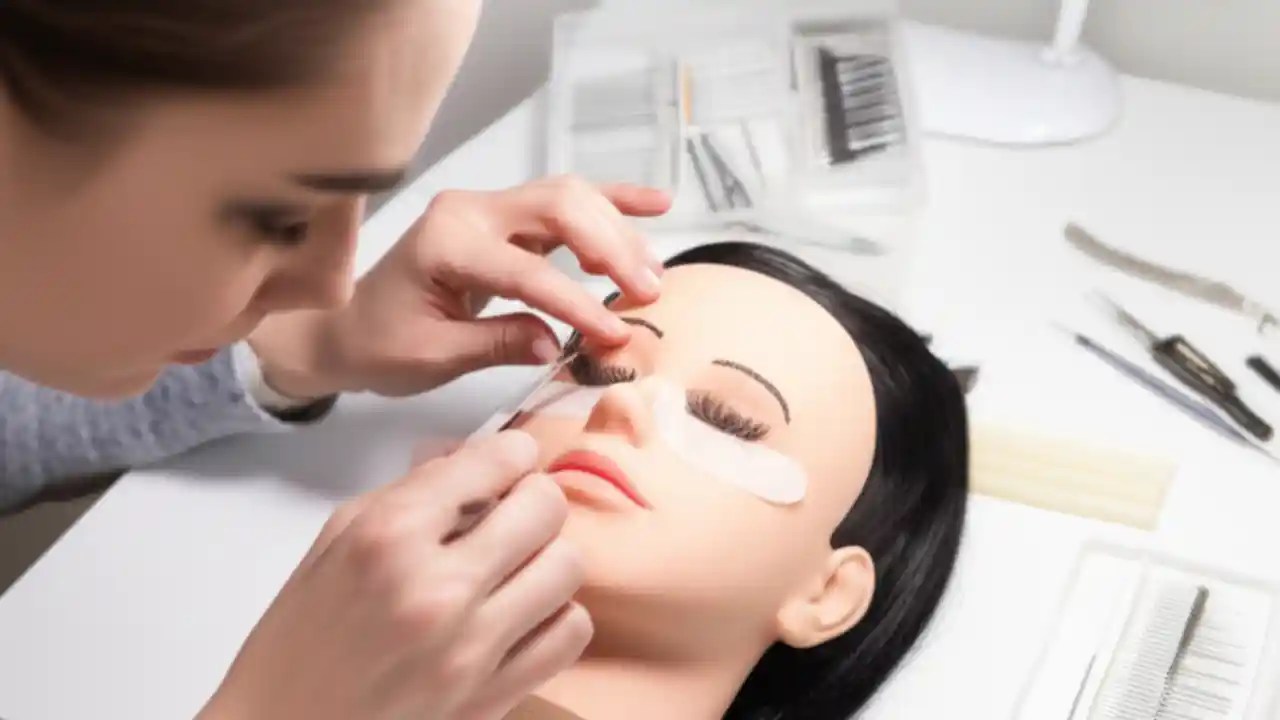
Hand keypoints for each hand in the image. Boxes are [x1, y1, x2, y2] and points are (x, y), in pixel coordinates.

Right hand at [198, 431, 589, 719]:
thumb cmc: (301, 637)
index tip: (507, 463)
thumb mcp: (339, 539)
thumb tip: (474, 455)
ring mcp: (471, 650)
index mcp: (390, 537)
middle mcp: (437, 589)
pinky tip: (522, 615)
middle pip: (546, 509)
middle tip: (510, 513)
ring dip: (544, 559)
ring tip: (513, 568)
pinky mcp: (493, 698)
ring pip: (568, 567)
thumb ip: (413, 488)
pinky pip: (571, 633)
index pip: (498, 461)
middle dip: (532, 500)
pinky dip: (555, 617)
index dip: (510, 455)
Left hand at [248, 176, 670, 399]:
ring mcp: (487, 209)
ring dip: (616, 230)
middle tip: (645, 293)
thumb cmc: (379, 343)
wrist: (343, 326)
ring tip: (649, 273)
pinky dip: (610, 202)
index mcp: (446, 243)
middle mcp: (469, 212)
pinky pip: (562, 203)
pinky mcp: (503, 218)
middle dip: (610, 247)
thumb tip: (557, 344)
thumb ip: (496, 344)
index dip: (574, 303)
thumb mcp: (433, 357)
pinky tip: (653, 205)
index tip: (613, 334)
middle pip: (558, 208)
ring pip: (568, 199)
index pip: (526, 270)